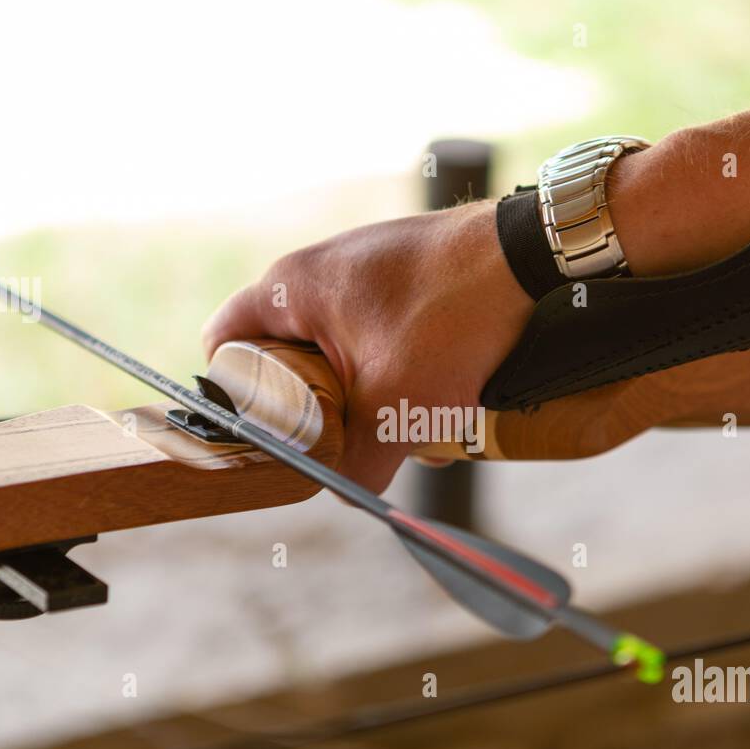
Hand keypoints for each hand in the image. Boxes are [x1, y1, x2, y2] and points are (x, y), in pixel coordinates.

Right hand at [201, 199, 532, 491]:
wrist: (528, 255)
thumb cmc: (452, 314)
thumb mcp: (398, 407)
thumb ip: (358, 461)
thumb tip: (343, 493)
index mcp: (289, 288)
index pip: (222, 341)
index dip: (230, 392)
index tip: (260, 429)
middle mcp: (317, 272)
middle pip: (284, 354)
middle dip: (315, 406)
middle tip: (339, 437)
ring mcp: (361, 273)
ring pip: (339, 352)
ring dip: (367, 395)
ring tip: (409, 422)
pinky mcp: (402, 280)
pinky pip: (378, 338)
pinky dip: (399, 371)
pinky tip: (441, 397)